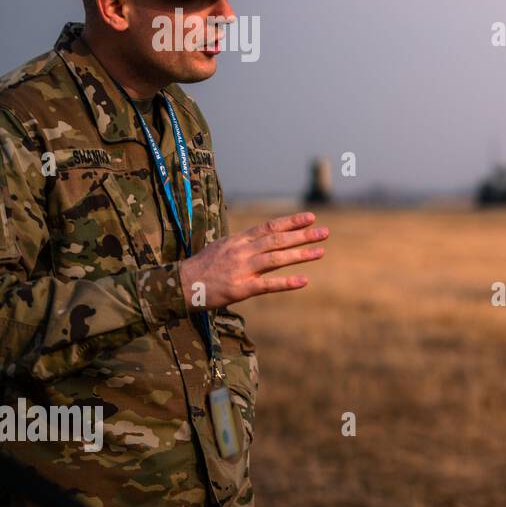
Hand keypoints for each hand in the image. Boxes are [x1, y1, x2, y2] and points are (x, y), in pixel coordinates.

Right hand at [178, 211, 328, 310]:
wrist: (180, 285)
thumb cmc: (203, 267)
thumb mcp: (223, 247)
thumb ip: (245, 243)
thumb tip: (265, 236)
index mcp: (238, 240)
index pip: (269, 227)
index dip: (291, 221)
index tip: (311, 217)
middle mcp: (242, 252)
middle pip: (276, 240)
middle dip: (302, 235)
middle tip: (325, 232)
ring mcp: (241, 269)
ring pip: (275, 259)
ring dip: (300, 255)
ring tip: (321, 251)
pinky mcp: (240, 289)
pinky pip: (267, 285)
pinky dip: (286, 283)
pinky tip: (303, 281)